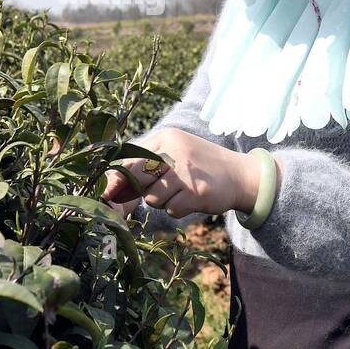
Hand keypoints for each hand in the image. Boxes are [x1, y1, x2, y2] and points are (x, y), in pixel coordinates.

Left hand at [100, 127, 265, 218]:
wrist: (240, 175)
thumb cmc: (200, 165)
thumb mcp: (175, 152)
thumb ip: (145, 163)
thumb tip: (109, 185)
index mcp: (166, 138)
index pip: (129, 158)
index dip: (117, 178)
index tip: (109, 191)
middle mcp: (174, 151)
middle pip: (136, 178)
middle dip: (139, 190)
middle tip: (158, 189)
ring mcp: (185, 172)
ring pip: (152, 198)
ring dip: (163, 200)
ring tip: (180, 191)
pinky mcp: (195, 192)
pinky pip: (170, 209)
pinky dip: (178, 209)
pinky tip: (191, 199)